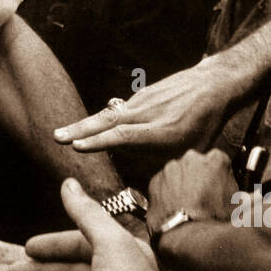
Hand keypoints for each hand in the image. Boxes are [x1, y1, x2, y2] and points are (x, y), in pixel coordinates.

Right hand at [53, 59, 235, 157]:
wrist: (213, 85)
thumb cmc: (206, 124)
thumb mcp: (193, 150)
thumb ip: (166, 163)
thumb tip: (143, 185)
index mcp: (164, 131)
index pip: (126, 135)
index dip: (101, 142)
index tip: (78, 147)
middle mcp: (149, 114)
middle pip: (109, 121)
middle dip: (80, 130)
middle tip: (57, 137)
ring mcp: (143, 101)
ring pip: (108, 114)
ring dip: (84, 124)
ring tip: (61, 134)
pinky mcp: (140, 94)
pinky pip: (117, 109)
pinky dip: (100, 119)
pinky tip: (86, 126)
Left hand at [147, 148, 235, 231]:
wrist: (188, 236)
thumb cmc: (216, 221)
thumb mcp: (238, 204)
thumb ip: (234, 189)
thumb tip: (236, 191)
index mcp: (216, 159)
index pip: (218, 162)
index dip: (218, 176)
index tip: (217, 188)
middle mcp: (192, 158)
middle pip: (196, 165)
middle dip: (198, 178)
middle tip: (201, 198)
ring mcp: (171, 168)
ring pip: (177, 174)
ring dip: (181, 185)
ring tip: (186, 207)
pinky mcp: (155, 181)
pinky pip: (163, 185)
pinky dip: (167, 194)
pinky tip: (174, 209)